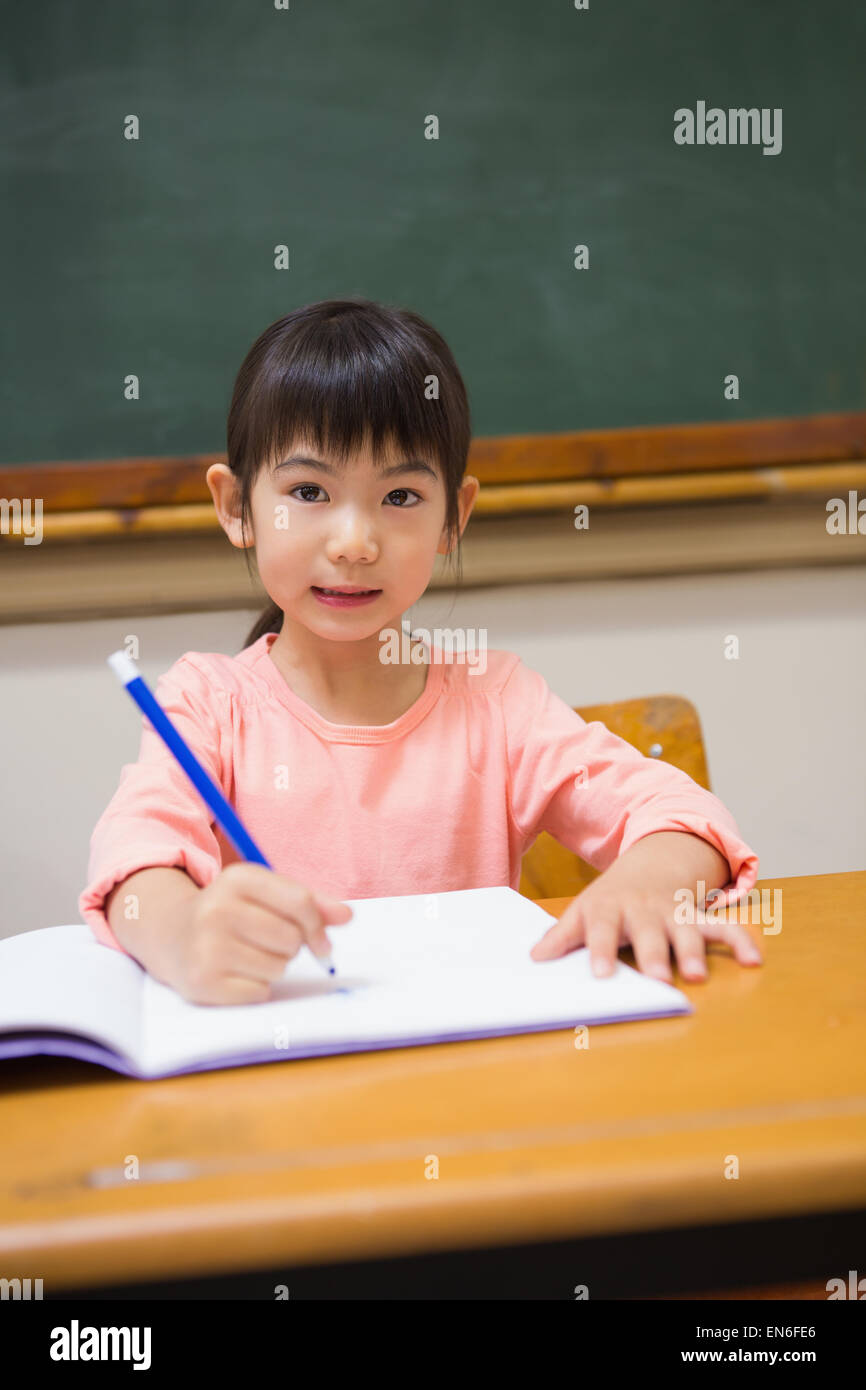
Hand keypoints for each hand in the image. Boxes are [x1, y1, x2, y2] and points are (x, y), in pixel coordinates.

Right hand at [165, 863, 352, 1004]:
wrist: (171, 934)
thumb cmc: (231, 912)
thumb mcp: (265, 894)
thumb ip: (309, 902)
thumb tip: (347, 916)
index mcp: (237, 879)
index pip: (300, 902)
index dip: (318, 926)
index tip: (321, 942)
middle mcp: (218, 909)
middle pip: (291, 939)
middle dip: (290, 946)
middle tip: (267, 943)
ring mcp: (207, 947)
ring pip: (278, 968)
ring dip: (273, 967)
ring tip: (248, 955)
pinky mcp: (203, 982)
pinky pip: (260, 992)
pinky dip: (255, 987)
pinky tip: (235, 973)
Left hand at [529, 831, 762, 982]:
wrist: (651, 862)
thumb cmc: (611, 899)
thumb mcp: (583, 910)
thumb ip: (562, 935)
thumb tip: (535, 959)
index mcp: (610, 909)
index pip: (602, 929)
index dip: (600, 950)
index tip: (600, 974)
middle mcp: (644, 911)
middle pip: (649, 934)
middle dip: (654, 955)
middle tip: (657, 979)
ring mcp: (674, 913)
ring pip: (686, 931)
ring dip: (693, 951)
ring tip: (696, 975)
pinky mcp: (699, 917)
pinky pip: (723, 927)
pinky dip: (740, 941)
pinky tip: (754, 960)